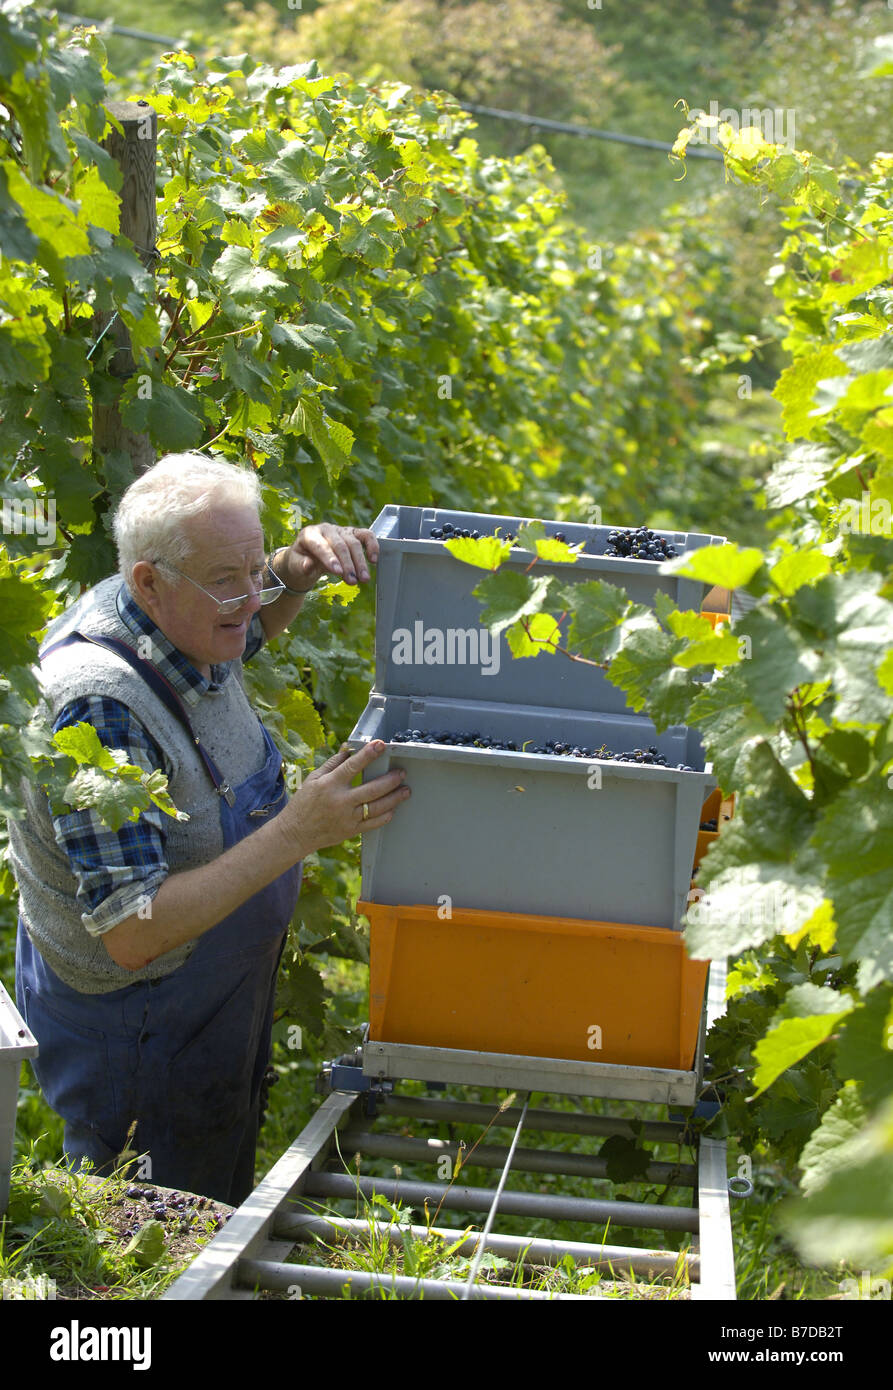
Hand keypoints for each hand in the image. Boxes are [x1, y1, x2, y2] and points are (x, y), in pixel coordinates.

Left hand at [276, 523, 378, 589]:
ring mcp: (340, 530)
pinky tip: (374, 560)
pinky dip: (372, 546)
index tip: (338, 572)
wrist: (308, 557)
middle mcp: (326, 529)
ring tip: (364, 579)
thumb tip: (308, 566)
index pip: (320, 545)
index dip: (329, 558)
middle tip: (352, 581)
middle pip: (340, 545)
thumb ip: (302, 565)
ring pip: (354, 543)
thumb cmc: (302, 562)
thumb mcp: (296, 566)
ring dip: (360, 562)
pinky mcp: (353, 533)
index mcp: (309, 534)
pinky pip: (366, 535)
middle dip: (347, 564)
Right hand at [279, 740, 408, 853]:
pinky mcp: (350, 831)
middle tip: (401, 773)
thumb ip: (333, 764)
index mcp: (330, 785)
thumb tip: (349, 748)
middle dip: (391, 780)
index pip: (352, 766)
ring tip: (405, 790)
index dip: (368, 754)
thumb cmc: (303, 803)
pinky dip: (385, 816)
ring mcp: (347, 818)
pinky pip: (373, 823)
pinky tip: (393, 808)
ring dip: (394, 798)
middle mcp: (340, 801)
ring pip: (377, 807)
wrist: (295, 833)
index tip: (381, 744)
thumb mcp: (314, 779)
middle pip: (372, 789)